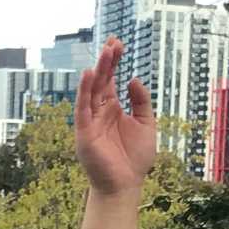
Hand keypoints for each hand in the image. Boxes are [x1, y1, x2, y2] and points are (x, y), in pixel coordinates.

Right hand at [73, 39, 158, 197]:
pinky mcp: (84, 132)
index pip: (111, 80)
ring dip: (97, 71)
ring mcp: (91, 121)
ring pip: (92, 91)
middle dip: (107, 61)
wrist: (125, 185)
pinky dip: (84, 92)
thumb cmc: (135, 158)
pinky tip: (89, 75)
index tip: (118, 44)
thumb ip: (141, 101)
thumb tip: (133, 79)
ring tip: (105, 53)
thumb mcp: (146, 123)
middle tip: (113, 43)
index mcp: (113, 109)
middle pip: (101, 81)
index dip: (114, 62)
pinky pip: (82, 108)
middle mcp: (100, 112)